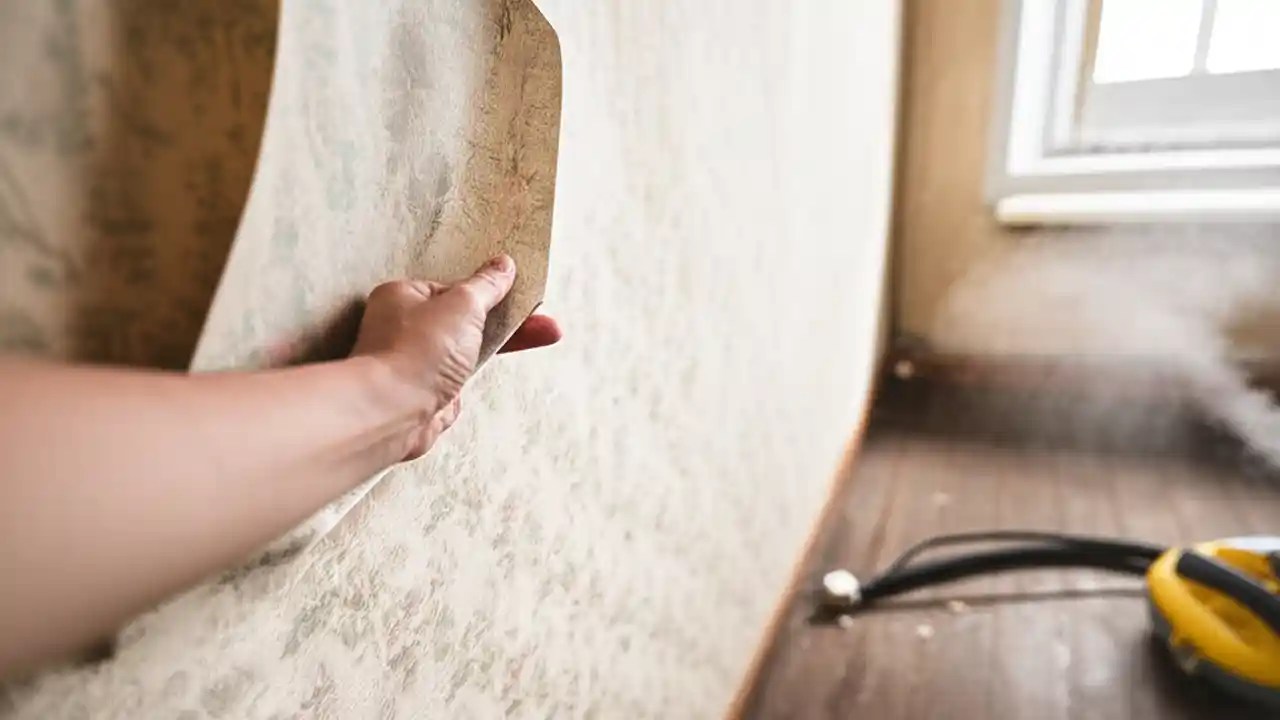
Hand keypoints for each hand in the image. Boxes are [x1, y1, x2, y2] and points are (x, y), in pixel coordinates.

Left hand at [351, 255, 560, 458]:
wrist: (394, 412)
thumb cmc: (417, 351)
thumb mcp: (464, 305)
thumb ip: (486, 285)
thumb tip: (504, 264)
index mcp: (402, 297)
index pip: (450, 288)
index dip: (485, 292)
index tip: (516, 294)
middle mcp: (401, 329)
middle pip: (462, 322)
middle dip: (505, 324)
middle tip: (544, 326)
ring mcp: (411, 364)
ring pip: (462, 354)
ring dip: (492, 351)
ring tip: (538, 341)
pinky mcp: (421, 395)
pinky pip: (454, 385)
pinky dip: (467, 385)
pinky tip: (471, 384)